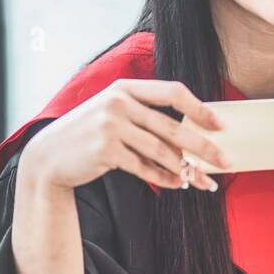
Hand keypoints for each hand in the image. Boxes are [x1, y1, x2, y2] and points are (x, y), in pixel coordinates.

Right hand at [20, 79, 230, 191]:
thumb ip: (145, 117)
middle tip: (225, 162)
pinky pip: (145, 168)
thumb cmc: (89, 135)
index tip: (221, 126)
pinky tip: (178, 186)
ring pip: (161, 150)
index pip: (173, 91)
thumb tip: (190, 138)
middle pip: (173, 126)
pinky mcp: (106, 151)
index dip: (200, 108)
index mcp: (126, 87)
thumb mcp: (114, 113)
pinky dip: (164, 178)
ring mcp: (111, 126)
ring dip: (186, 169)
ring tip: (204, 182)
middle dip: (204, 147)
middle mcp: (119, 102)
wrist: (48, 156)